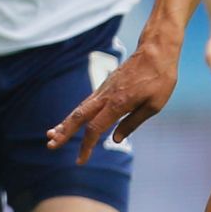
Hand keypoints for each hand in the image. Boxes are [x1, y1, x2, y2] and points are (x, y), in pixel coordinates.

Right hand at [46, 38, 179, 163]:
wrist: (156, 50)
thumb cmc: (160, 78)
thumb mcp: (154, 105)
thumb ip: (133, 122)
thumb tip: (116, 139)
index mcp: (118, 103)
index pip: (95, 128)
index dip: (86, 146)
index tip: (80, 161)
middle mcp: (106, 96)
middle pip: (79, 117)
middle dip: (64, 132)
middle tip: (50, 145)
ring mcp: (104, 89)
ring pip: (80, 108)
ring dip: (66, 122)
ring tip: (53, 134)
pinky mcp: (106, 84)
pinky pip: (88, 101)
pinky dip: (77, 113)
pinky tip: (73, 120)